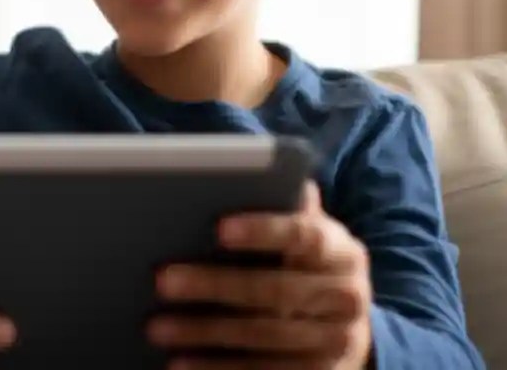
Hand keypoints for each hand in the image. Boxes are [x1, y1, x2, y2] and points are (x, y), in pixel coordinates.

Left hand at [151, 182, 372, 368]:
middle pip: (275, 292)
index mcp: (342, 251)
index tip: (218, 228)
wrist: (349, 330)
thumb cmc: (308, 267)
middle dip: (214, 286)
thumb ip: (286, 205)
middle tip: (161, 280)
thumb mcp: (308, 236)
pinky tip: (179, 364)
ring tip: (157, 326)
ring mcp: (335, 343)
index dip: (263, 231)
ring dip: (206, 332)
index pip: (305, 236)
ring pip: (263, 337)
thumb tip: (264, 159)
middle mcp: (346, 298)